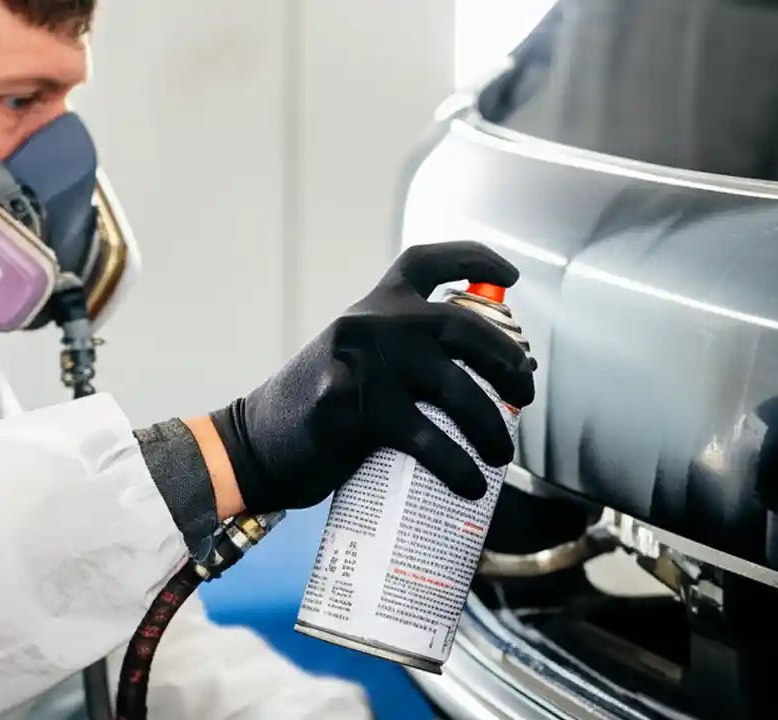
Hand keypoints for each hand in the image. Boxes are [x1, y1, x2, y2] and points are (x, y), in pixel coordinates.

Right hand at [209, 242, 535, 513]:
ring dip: (490, 425)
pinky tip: (471, 485)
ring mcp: (363, 363)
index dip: (476, 259)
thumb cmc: (320, 412)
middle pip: (463, 327)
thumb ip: (406, 355)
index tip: (513, 277)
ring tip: (502, 454)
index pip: (428, 261)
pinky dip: (457, 466)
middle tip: (524, 395)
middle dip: (506, 361)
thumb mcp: (360, 361)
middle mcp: (372, 323)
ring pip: (454, 387)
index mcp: (374, 305)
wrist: (254, 446)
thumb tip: (490, 380)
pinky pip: (426, 438)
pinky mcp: (356, 410)